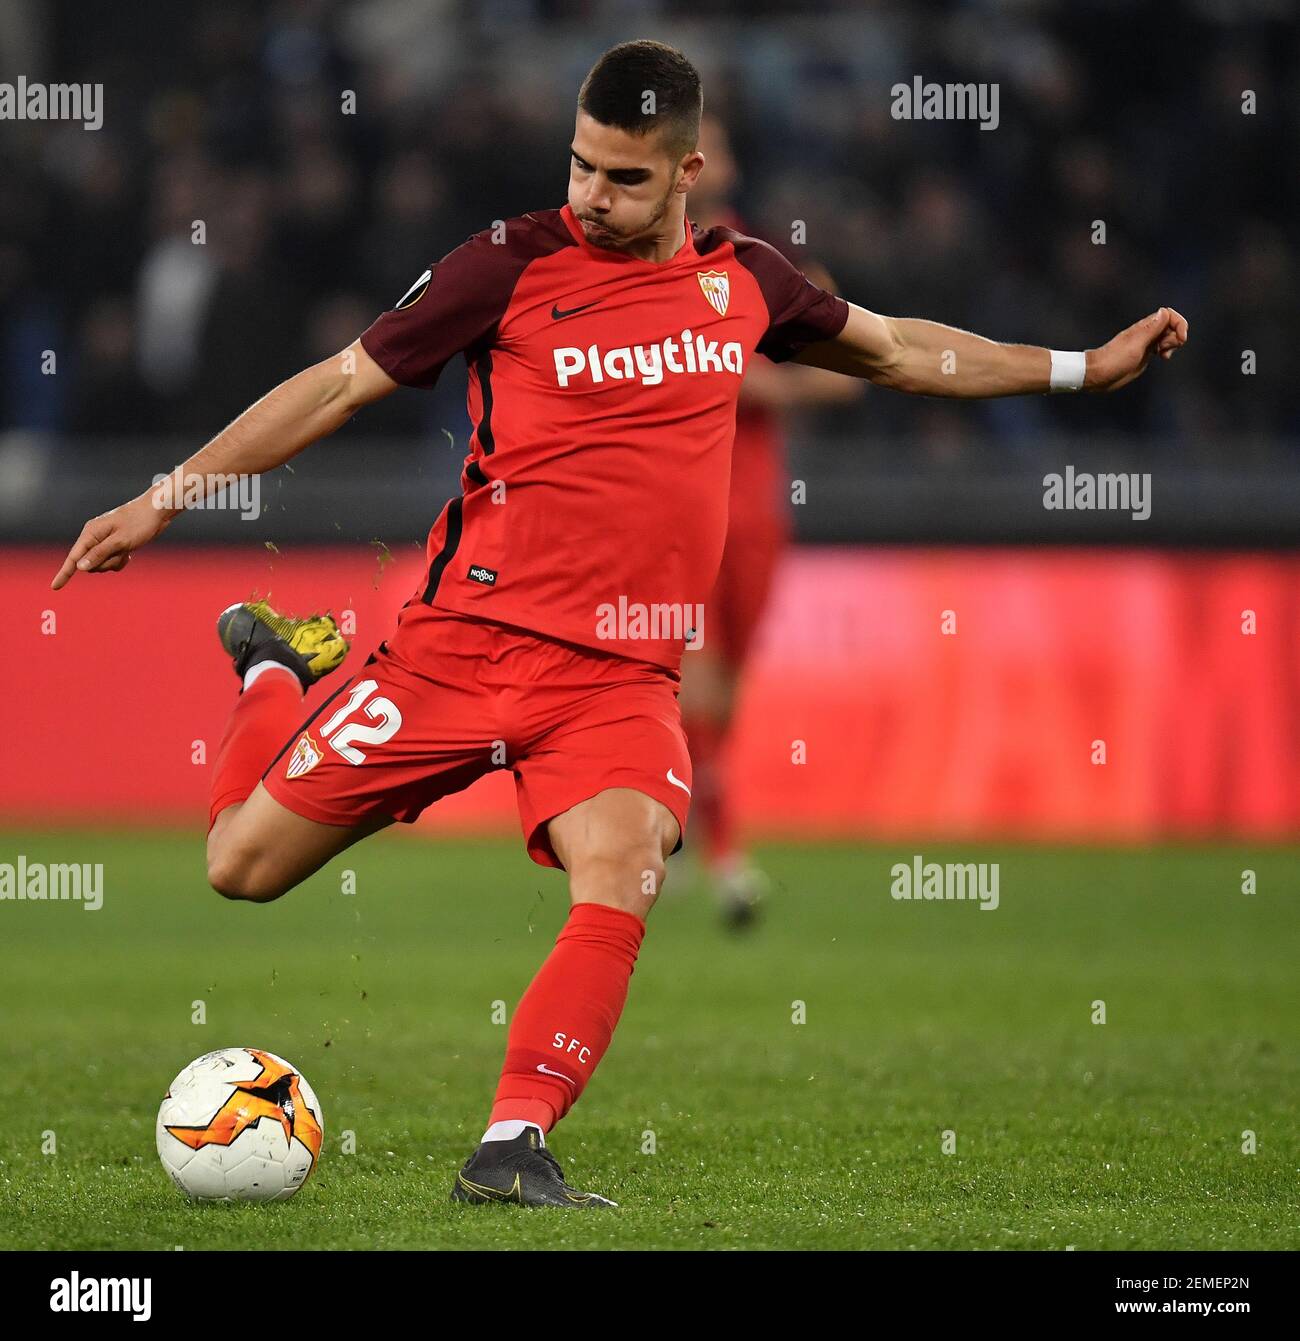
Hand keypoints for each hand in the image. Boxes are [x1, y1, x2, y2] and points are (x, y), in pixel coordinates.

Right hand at [51, 493, 172, 589]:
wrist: (156, 512)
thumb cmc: (139, 523)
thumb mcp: (120, 540)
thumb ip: (100, 554)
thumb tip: (80, 567)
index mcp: (91, 533)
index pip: (73, 557)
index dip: (64, 573)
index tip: (54, 587)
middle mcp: (94, 537)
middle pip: (90, 564)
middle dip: (105, 564)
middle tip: (121, 551)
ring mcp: (104, 541)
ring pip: (102, 564)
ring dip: (115, 562)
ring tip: (127, 549)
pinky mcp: (114, 545)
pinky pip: (112, 562)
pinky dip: (120, 561)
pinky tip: (129, 553)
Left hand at [1085, 307, 1188, 391]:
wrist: (1098, 375)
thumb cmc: (1114, 360)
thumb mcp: (1135, 344)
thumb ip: (1151, 329)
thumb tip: (1164, 312)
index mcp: (1144, 327)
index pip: (1169, 315)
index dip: (1179, 324)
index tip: (1180, 339)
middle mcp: (1147, 333)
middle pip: (1171, 326)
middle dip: (1176, 336)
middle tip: (1164, 349)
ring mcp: (1146, 343)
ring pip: (1168, 336)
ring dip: (1172, 344)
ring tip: (1164, 355)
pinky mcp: (1145, 353)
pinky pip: (1162, 346)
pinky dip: (1167, 350)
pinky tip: (1163, 357)